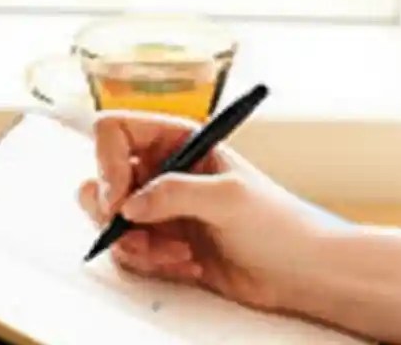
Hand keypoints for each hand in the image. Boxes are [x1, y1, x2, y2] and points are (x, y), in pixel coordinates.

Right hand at [78, 111, 339, 312]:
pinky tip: (188, 264)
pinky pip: (130, 251)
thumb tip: (129, 204)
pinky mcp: (163, 243)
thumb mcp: (229, 197)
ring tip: (176, 253)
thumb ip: (174, 193)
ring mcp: (162, 209)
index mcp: (181, 141)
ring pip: (112, 222)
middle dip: (113, 212)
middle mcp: (166, 171)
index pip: (116, 131)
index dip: (107, 162)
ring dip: (136, 244)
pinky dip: (150, 262)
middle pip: (102, 179)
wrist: (298, 269)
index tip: (119, 197)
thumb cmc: (278, 222)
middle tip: (135, 232)